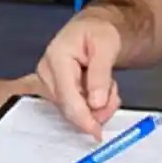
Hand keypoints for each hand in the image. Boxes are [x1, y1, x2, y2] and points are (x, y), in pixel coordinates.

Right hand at [35, 14, 122, 139]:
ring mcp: (48, 84)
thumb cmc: (99, 33)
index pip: (67, 95)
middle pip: (69, 108)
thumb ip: (100, 73)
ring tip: (108, 86)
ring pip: (73, 111)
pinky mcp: (54, 92)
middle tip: (115, 96)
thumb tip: (96, 103)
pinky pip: (73, 108)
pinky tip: (98, 91)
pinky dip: (90, 106)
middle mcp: (46, 73)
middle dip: (96, 110)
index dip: (82, 116)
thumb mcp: (107, 45)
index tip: (97, 132)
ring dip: (96, 107)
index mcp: (56, 57)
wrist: (93, 30)